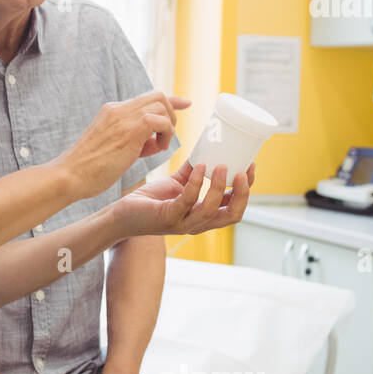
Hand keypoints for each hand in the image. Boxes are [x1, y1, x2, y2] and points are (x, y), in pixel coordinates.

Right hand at [53, 91, 191, 200]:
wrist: (68, 175)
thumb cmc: (87, 169)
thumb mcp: (110, 147)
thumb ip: (132, 138)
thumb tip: (154, 139)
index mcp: (111, 111)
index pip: (146, 98)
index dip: (171, 100)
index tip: (186, 103)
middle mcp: (118, 109)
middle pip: (158, 95)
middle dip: (171, 114)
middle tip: (166, 137)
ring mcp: (123, 117)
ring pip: (162, 105)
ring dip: (168, 126)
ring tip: (158, 148)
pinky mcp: (130, 130)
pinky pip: (160, 121)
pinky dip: (165, 134)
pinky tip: (156, 150)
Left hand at [110, 161, 255, 238]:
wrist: (122, 214)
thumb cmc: (151, 200)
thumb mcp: (177, 184)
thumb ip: (192, 172)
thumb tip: (207, 150)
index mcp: (204, 215)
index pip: (235, 208)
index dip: (247, 190)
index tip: (250, 166)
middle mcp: (198, 223)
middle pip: (233, 215)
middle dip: (242, 194)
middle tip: (242, 170)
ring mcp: (183, 223)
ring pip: (211, 210)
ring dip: (219, 186)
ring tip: (220, 165)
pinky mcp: (168, 217)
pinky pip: (187, 201)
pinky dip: (195, 183)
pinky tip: (198, 168)